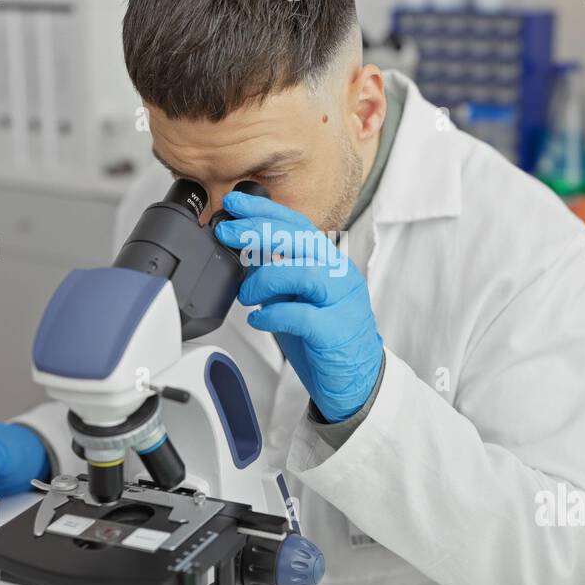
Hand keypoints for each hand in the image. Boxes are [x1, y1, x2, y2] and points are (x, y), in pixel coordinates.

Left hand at [214, 191, 383, 421]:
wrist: (357, 378)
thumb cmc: (323, 337)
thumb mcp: (296, 299)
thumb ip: (276, 278)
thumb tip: (243, 258)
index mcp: (329, 263)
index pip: (298, 225)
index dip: (265, 211)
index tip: (235, 205)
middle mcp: (339, 275)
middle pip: (301, 238)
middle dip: (259, 230)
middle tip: (228, 233)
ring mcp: (342, 301)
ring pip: (304, 271)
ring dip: (265, 279)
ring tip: (247, 295)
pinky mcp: (337, 331)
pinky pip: (302, 315)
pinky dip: (273, 314)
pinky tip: (259, 319)